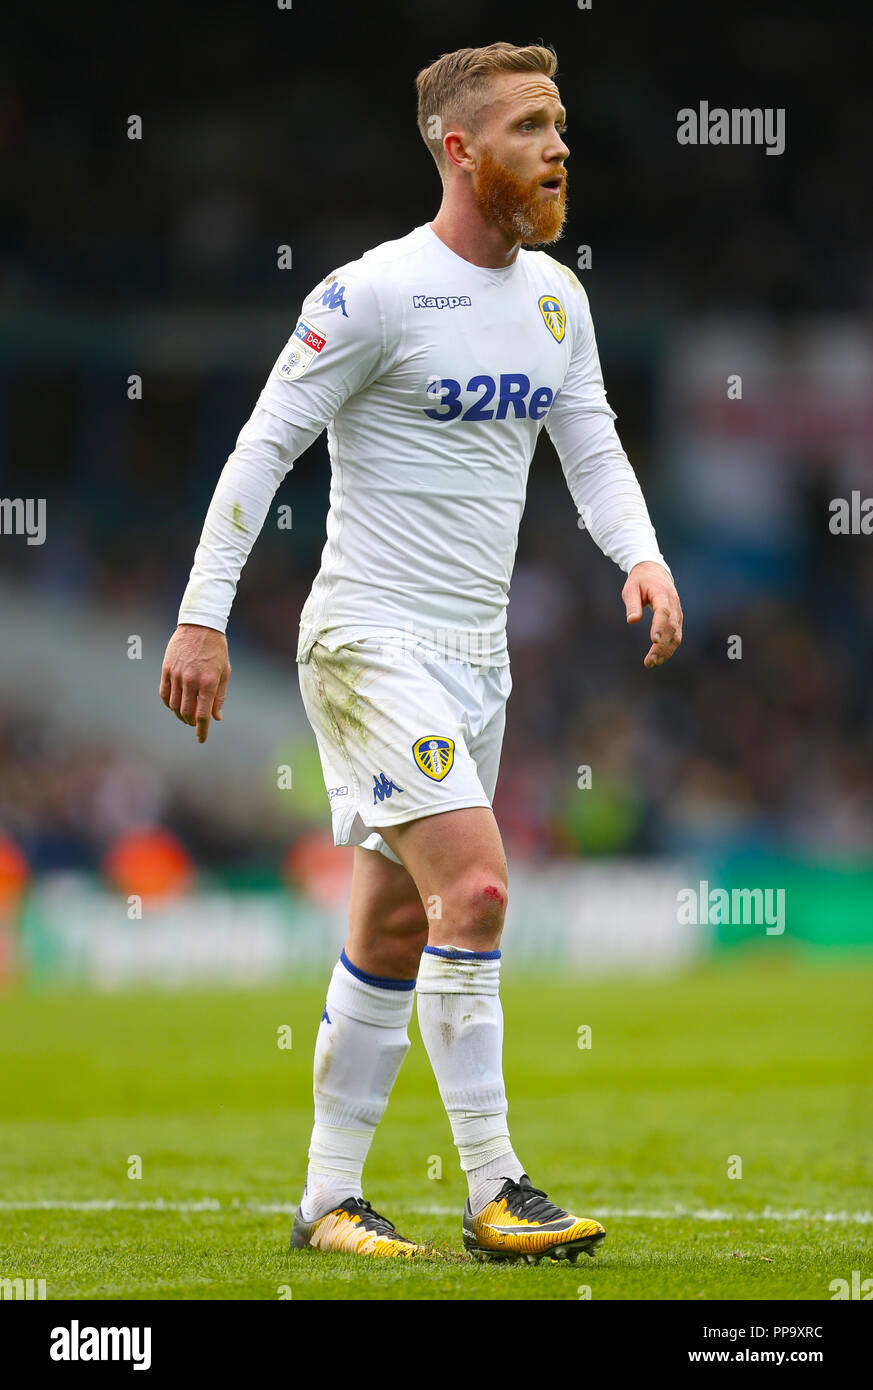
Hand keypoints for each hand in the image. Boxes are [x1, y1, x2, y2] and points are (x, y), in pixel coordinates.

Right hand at [160, 625, 230, 742]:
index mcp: (208, 682)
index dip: (202, 730)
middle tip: (195, 724)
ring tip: (186, 715)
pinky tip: (175, 705)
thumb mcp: (224, 673)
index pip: (202, 714)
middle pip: (186, 712)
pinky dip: (169, 703)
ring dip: (180, 714)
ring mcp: (177, 675)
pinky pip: (164, 693)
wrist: (201, 625)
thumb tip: (216, 718)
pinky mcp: (166, 669)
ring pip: (174, 705)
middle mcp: (191, 680)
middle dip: (191, 723)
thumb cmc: (217, 650)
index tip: (201, 739)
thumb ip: (219, 696)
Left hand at [622, 562, 682, 668]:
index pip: (663, 611)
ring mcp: (678, 612)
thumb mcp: (631, 589)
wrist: (655, 571)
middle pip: (671, 627)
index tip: (654, 641)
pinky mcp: (677, 618)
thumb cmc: (640, 581)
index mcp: (662, 594)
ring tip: (652, 663)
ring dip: (666, 650)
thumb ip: (632, 605)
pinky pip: (676, 635)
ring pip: (676, 634)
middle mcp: (673, 603)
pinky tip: (659, 658)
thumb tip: (632, 621)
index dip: (659, 626)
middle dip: (662, 646)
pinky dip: (669, 648)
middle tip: (650, 661)